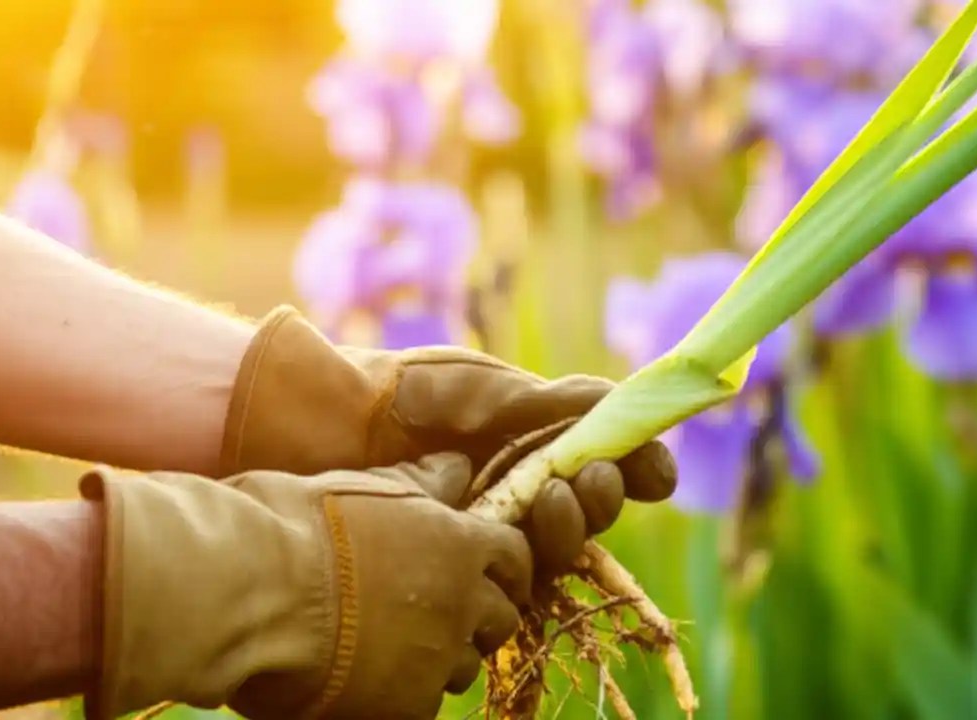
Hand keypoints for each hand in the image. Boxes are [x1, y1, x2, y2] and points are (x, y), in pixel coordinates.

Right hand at [79, 455, 530, 719]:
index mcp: (461, 542)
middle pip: (501, 618)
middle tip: (439, 617)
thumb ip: (420, 482)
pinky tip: (368, 679)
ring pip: (465, 667)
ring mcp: (439, 657)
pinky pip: (425, 707)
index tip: (490, 577)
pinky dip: (404, 697)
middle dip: (479, 618)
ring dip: (442, 660)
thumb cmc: (297, 524)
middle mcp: (464, 601)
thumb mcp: (367, 487)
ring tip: (394, 650)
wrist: (252, 588)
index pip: (516, 559)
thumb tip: (457, 466)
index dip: (505, 569)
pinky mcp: (407, 705)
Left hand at [220, 306, 678, 573]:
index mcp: (534, 443)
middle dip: (603, 498)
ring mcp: (490, 533)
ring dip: (570, 528)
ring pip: (557, 552)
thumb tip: (613, 399)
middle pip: (588, 513)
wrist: (320, 425)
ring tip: (550, 498)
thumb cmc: (400, 394)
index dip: (637, 470)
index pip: (603, 462)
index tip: (656, 473)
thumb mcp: (479, 388)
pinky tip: (514, 536)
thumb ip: (547, 403)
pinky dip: (526, 562)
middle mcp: (520, 492)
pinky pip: (510, 583)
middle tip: (589, 477)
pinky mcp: (459, 570)